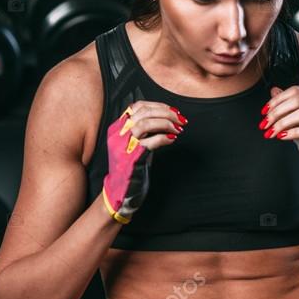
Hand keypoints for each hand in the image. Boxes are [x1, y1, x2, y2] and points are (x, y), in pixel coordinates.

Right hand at [102, 102, 186, 222]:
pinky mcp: (131, 159)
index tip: (173, 111)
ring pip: (145, 123)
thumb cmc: (131, 168)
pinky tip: (172, 140)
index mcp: (117, 129)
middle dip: (166, 113)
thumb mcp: (135, 144)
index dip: (158, 106)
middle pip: (143, 112)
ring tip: (178, 129)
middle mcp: (118, 135)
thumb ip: (145, 129)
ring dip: (166, 123)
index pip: (137, 106)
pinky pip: (150, 142)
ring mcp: (123, 147)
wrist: (120, 193)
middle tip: (181, 119)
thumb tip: (167, 116)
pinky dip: (164, 138)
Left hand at [260, 85, 298, 192]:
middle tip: (264, 124)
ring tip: (270, 132)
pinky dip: (292, 133)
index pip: (297, 91)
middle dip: (277, 112)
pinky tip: (282, 137)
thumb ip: (288, 109)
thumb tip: (273, 91)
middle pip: (298, 100)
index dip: (278, 99)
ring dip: (282, 123)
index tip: (264, 112)